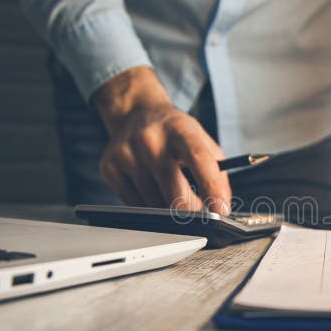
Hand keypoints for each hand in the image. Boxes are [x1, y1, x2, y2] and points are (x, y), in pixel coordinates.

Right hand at [92, 67, 230, 212]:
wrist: (137, 114)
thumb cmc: (175, 134)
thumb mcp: (201, 140)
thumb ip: (216, 170)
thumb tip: (221, 208)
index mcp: (179, 129)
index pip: (199, 159)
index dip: (213, 188)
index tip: (222, 209)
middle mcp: (150, 139)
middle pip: (175, 192)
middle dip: (192, 211)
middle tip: (201, 215)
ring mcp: (126, 153)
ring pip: (155, 204)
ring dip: (170, 209)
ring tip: (173, 195)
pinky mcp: (109, 167)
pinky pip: (134, 205)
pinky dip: (148, 207)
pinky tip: (152, 191)